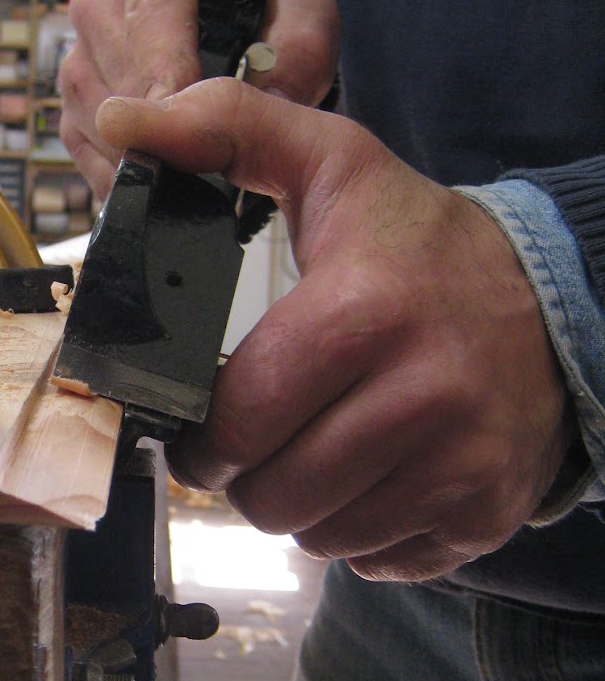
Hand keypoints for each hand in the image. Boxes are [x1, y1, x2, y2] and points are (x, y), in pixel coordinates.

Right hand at [59, 0, 339, 197]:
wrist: (227, 28)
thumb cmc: (264, 17)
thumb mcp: (304, 20)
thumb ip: (297, 57)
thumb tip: (267, 106)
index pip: (149, 23)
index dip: (168, 81)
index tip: (188, 128)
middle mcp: (100, 2)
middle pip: (118, 79)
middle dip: (163, 126)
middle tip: (208, 162)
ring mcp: (78, 55)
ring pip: (94, 119)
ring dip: (144, 152)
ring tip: (193, 169)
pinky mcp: (72, 105)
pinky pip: (85, 151)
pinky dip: (123, 173)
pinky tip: (166, 178)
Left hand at [96, 80, 576, 582]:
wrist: (558, 302)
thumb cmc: (420, 244)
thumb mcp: (333, 165)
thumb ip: (227, 129)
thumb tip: (122, 118)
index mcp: (366, 312)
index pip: (240, 419)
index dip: (202, 433)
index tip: (202, 421)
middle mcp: (424, 396)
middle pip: (271, 494)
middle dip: (243, 475)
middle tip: (257, 440)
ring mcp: (462, 465)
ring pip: (318, 538)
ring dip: (297, 506)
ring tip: (316, 451)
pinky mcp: (485, 514)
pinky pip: (376, 562)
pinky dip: (357, 533)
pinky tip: (372, 476)